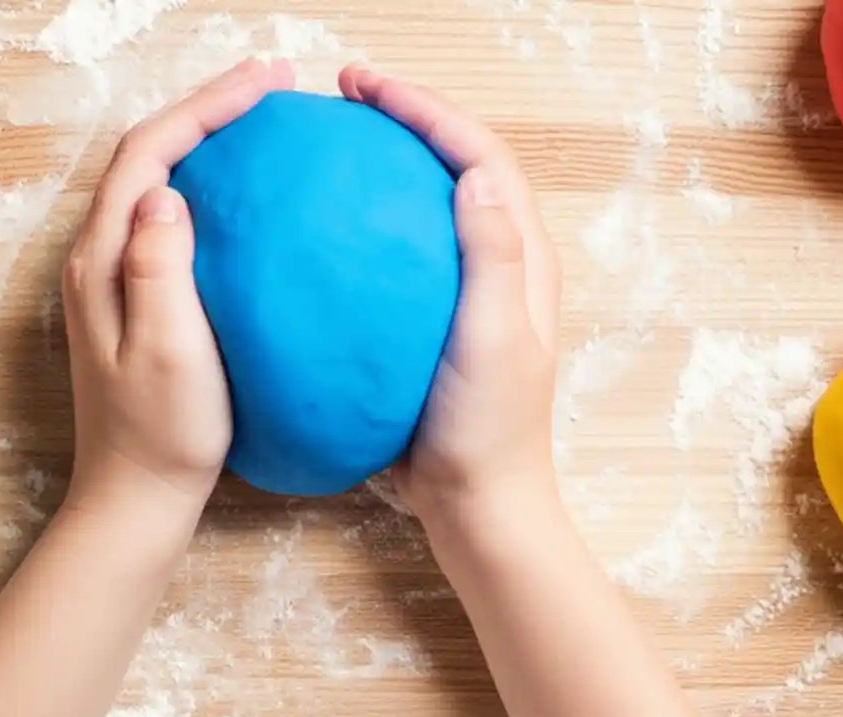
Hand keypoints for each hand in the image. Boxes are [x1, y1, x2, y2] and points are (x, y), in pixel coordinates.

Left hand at [63, 58, 295, 511]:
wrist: (136, 495)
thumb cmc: (162, 433)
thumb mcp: (168, 352)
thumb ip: (160, 269)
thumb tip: (170, 192)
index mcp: (104, 261)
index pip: (149, 154)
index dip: (204, 108)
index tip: (266, 83)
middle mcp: (97, 258)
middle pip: (145, 154)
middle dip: (205, 109)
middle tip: (270, 84)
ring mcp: (111, 277)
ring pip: (152, 180)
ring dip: (201, 139)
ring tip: (257, 120)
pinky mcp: (132, 296)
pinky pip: (164, 216)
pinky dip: (203, 183)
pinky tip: (242, 193)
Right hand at [339, 65, 561, 520]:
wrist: (473, 504)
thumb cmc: (487, 430)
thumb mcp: (494, 341)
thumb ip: (490, 259)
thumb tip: (472, 174)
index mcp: (521, 259)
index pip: (480, 156)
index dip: (429, 110)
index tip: (367, 87)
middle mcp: (497, 263)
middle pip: (457, 163)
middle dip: (408, 117)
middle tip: (346, 93)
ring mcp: (461, 290)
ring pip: (426, 201)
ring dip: (389, 158)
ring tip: (334, 137)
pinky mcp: (427, 318)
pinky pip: (396, 249)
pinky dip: (366, 218)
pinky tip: (320, 226)